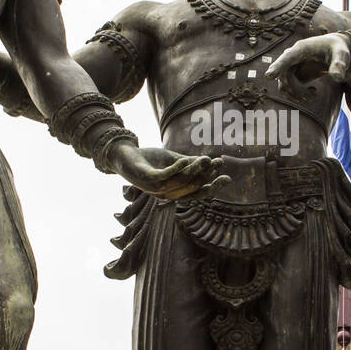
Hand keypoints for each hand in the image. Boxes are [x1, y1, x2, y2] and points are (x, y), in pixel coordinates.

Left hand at [108, 142, 229, 200]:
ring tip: (206, 158)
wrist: (123, 155)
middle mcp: (166, 194)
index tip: (227, 177)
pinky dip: (174, 170)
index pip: (197, 194)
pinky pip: (163, 177)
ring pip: (179, 183)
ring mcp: (155, 188)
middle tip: (219, 164)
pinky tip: (183, 160)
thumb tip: (212, 162)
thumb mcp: (173, 160)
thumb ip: (189, 163)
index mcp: (174, 192)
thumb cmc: (149, 159)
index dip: (212, 187)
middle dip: (207, 176)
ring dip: (194, 171)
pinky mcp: (146, 179)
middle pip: (191, 189)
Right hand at [266, 34, 350, 99]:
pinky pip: (287, 88)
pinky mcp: (293, 74)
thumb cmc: (338, 50)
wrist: (335, 52)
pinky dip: (297, 95)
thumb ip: (340, 63)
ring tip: (313, 95)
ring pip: (283, 84)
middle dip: (296, 88)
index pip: (287, 57)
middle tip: (313, 94)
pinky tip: (312, 93)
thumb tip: (338, 77)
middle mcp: (292, 56)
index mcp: (302, 48)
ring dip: (296, 94)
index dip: (278, 66)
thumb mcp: (342, 55)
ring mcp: (290, 65)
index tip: (268, 76)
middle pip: (284, 75)